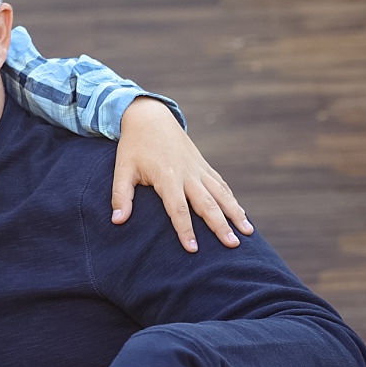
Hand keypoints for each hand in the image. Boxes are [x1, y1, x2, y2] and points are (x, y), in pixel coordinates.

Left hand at [112, 97, 250, 252]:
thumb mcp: (122, 169)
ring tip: (248, 233)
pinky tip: (241, 214)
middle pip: (207, 204)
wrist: (151, 118)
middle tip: (233, 245)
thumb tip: (117, 221)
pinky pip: (221, 185)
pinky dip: (232, 200)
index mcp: (167, 176)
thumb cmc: (134, 147)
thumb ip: (120, 196)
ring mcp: (199, 169)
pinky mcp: (204, 166)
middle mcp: (188, 174)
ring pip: (221, 194)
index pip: (178, 208)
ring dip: (235, 213)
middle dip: (221, 226)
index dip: (185, 229)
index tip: (193, 249)